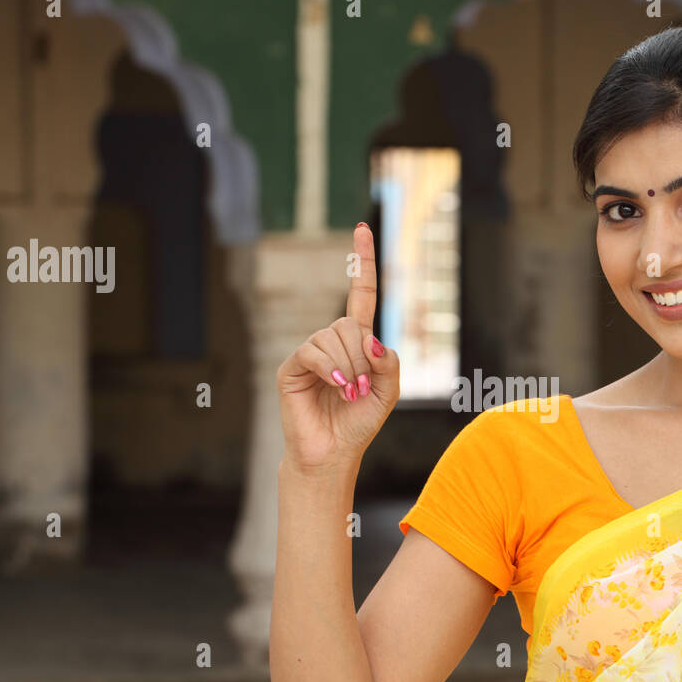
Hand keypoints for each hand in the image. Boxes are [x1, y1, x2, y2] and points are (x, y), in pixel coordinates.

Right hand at [276, 222, 399, 470]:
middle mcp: (332, 340)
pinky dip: (330, 369)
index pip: (361, 293)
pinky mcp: (291, 366)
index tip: (362, 228)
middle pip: (351, 324)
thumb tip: (371, 340)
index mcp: (357, 341)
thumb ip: (389, 364)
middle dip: (363, 358)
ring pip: (334, 337)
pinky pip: (313, 352)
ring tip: (348, 394)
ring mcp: (310, 352)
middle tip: (361, 389)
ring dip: (349, 369)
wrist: (333, 452)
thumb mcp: (388, 392)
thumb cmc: (360, 422)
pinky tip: (335, 387)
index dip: (362, 262)